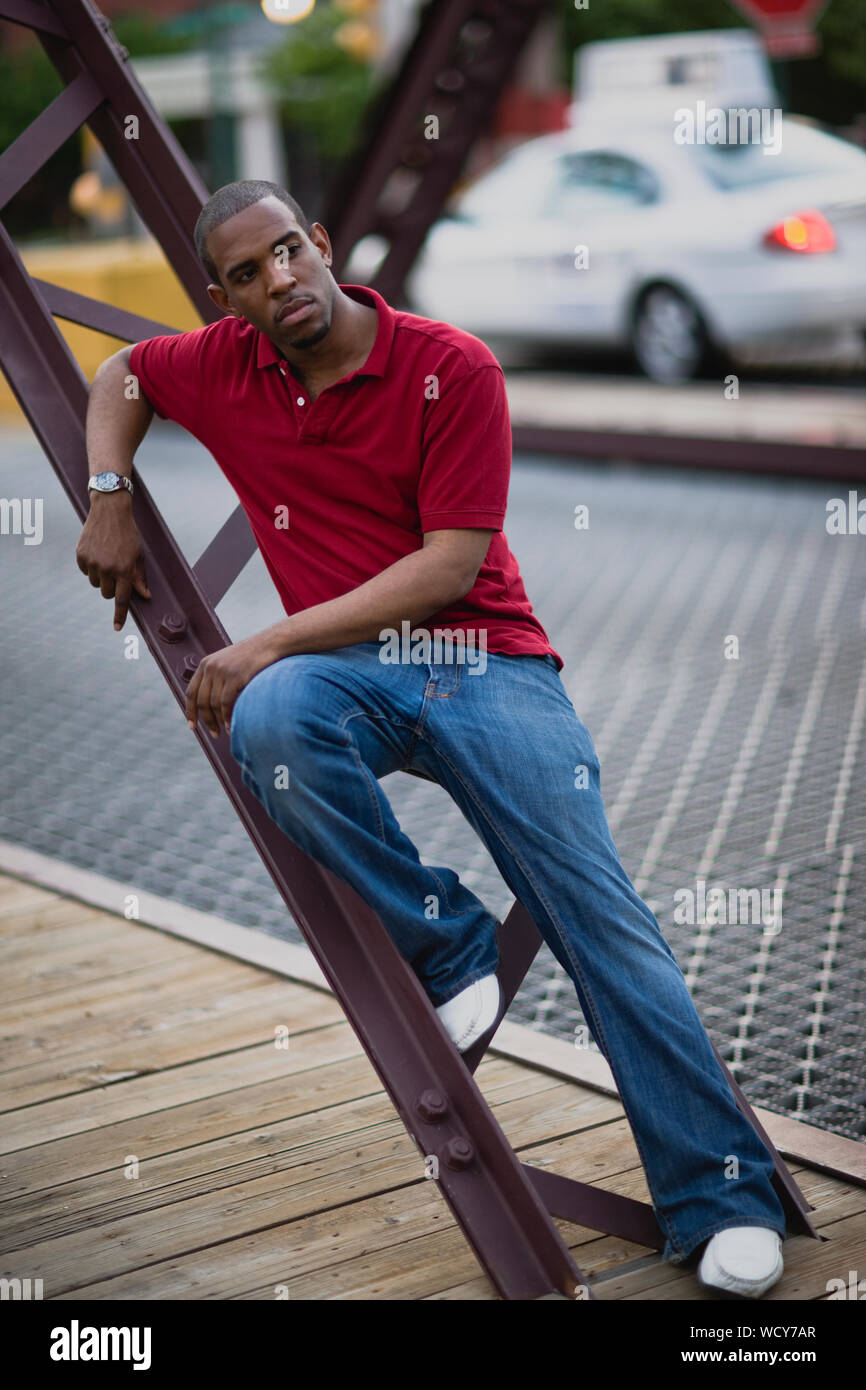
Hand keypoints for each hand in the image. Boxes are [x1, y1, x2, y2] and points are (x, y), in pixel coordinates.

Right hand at [75, 495, 150, 629]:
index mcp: (125, 570)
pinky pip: (85, 571)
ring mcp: (92, 562)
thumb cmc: (128, 535)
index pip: (122, 599)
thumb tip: (145, 596)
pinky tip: (97, 551)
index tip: (117, 628)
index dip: (120, 615)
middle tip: (117, 571)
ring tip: (107, 558)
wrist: (110, 511)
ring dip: (102, 577)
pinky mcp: (81, 555)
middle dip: (113, 587)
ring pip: (96, 584)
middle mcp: (108, 568)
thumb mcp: (139, 556)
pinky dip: (91, 566)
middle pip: (107, 594)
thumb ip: (140, 577)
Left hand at [185, 631, 282, 739]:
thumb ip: (219, 677)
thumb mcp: (230, 663)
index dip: (190, 711)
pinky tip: (230, 725)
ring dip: (218, 721)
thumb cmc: (254, 656)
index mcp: (205, 663)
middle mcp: (210, 667)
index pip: (191, 691)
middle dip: (206, 720)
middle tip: (213, 733)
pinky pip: (226, 703)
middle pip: (201, 701)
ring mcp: (222, 671)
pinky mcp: (234, 676)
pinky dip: (227, 717)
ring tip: (224, 731)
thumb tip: (215, 702)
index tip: (192, 726)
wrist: (271, 643)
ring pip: (213, 704)